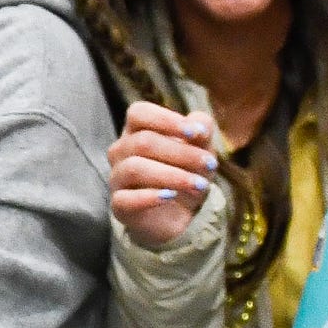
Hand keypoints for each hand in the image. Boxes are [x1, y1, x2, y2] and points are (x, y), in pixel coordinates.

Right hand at [109, 102, 219, 248]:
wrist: (180, 214)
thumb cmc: (186, 173)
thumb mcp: (201, 149)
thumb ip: (202, 130)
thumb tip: (199, 125)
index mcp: (136, 131)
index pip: (138, 113)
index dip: (166, 120)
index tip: (195, 132)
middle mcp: (121, 152)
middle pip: (143, 142)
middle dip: (181, 152)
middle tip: (210, 164)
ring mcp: (117, 178)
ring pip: (134, 168)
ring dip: (172, 175)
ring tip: (199, 185)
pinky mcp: (118, 205)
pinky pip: (124, 199)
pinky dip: (149, 197)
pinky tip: (171, 197)